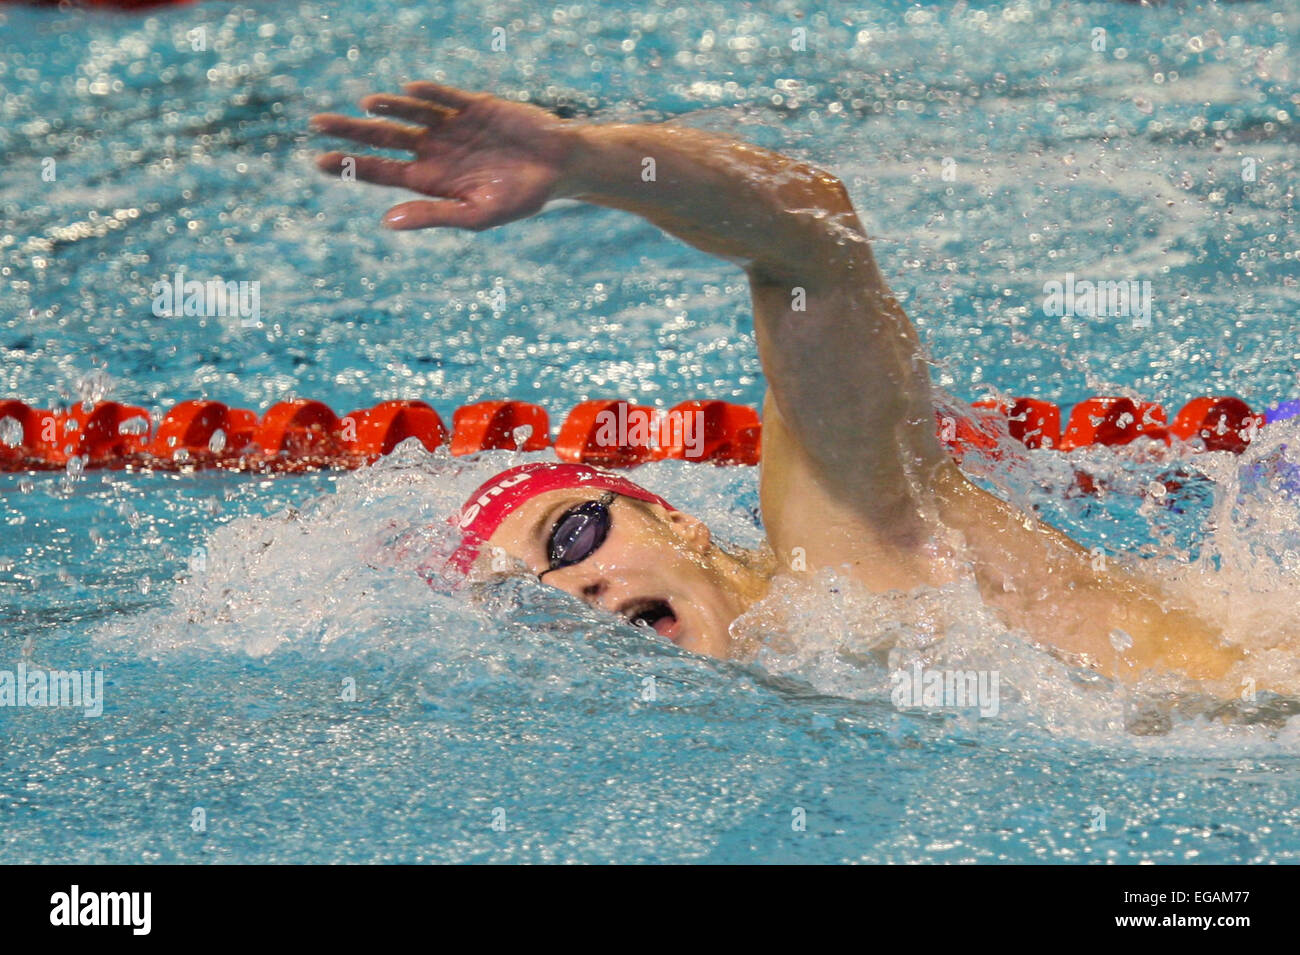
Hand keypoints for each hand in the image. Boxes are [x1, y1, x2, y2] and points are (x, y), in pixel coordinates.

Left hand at [311, 82, 577, 230]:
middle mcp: (435, 150)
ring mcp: (452, 126)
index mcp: (431, 180)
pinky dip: (429, 93)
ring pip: (410, 113)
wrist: (560, 168)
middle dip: (352, 132)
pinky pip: (445, 97)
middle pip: (384, 138)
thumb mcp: (477, 214)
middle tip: (316, 124)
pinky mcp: (474, 105)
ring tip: (365, 104)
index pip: (382, 172)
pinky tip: (410, 89)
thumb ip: (433, 215)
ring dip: (388, 107)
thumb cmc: (521, 198)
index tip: (319, 162)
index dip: (352, 167)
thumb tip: (387, 222)